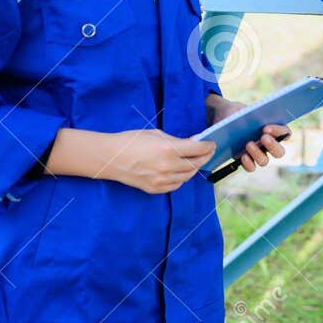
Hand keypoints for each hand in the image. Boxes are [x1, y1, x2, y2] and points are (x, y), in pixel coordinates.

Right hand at [97, 129, 214, 193]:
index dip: (208, 146)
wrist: (110, 158)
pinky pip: (176, 185)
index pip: (197, 149)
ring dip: (194, 168)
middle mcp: (167, 167)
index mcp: (168, 149)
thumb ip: (176, 140)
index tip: (212, 143)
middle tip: (208, 152)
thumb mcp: (156, 134)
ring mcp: (161, 180)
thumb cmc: (131, 141)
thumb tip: (193, 143)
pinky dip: (182, 178)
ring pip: (187, 177)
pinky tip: (182, 171)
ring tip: (196, 161)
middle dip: (204, 157)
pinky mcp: (155, 189)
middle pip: (195, 164)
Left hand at [207, 93, 289, 172]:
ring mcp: (257, 153)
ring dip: (258, 154)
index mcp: (272, 128)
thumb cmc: (235, 112)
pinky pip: (251, 167)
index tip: (266, 127)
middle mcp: (268, 143)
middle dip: (273, 146)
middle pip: (279, 152)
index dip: (279, 131)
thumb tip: (245, 116)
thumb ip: (245, 112)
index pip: (285, 133)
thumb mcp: (240, 109)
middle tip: (263, 137)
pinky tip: (242, 156)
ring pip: (264, 161)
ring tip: (248, 144)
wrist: (221, 119)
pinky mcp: (246, 160)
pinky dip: (248, 164)